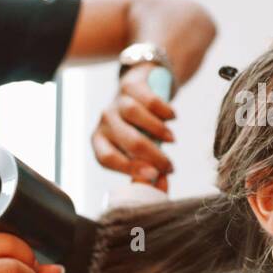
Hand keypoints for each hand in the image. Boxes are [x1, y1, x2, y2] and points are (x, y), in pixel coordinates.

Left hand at [90, 63, 175, 190]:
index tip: (153, 175)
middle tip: (169, 166)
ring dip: (158, 130)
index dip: (130, 168)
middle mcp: (104, 121)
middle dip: (153, 156)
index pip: (107, 158)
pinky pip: (149, 98)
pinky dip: (164, 110)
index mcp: (100, 142)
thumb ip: (148, 169)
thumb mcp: (138, 151)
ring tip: (172, 140)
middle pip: (128, 139)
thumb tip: (160, 187)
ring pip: (135, 114)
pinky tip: (172, 118)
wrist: (140, 92)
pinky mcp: (131, 85)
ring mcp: (116, 102)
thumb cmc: (139, 130)